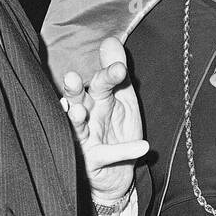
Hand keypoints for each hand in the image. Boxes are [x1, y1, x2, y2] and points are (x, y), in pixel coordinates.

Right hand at [60, 36, 147, 206]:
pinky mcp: (92, 161)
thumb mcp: (122, 99)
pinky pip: (105, 155)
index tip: (119, 68)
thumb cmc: (116, 132)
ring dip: (76, 119)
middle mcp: (86, 117)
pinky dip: (124, 151)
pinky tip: (143, 147)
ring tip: (79, 112)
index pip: (99, 84)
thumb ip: (117, 73)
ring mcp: (85, 140)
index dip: (107, 75)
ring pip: (75, 127)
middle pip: (77, 101)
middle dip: (73, 91)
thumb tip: (110, 39)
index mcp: (95, 100)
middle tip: (72, 79)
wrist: (117, 175)